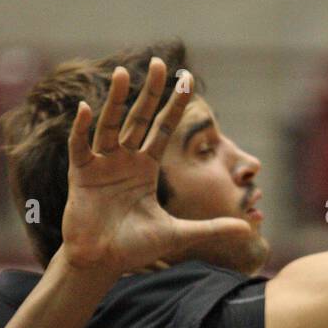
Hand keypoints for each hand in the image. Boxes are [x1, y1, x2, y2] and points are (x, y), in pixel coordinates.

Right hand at [61, 58, 252, 276]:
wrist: (103, 263)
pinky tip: (86, 109)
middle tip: (160, 64)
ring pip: (109, 125)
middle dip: (150, 92)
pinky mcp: (80, 175)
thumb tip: (247, 227)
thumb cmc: (137, 248)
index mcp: (146, 168)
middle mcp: (124, 160)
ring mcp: (101, 165)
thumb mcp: (179, 234)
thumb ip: (211, 228)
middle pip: (138, 119)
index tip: (188, 80)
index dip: (175, 106)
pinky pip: (80, 146)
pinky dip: (81, 129)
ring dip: (115, 100)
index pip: (163, 129)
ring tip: (123, 73)